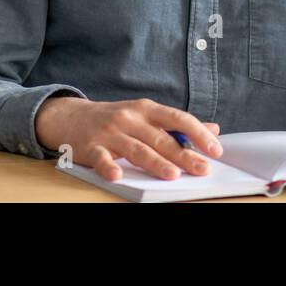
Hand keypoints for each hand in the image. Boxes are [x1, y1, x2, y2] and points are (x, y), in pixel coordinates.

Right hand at [35, 95, 222, 180]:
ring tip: (172, 175)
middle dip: (183, 154)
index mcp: (147, 109)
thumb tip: (213, 129)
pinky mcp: (91, 147)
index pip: (178, 119)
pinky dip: (109, 167)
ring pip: (136, 149)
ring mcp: (110, 132)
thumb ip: (177, 124)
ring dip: (155, 162)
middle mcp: (130, 118)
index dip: (198, 133)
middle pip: (160, 138)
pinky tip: (118, 176)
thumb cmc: (116, 118)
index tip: (215, 149)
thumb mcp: (146, 114)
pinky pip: (101, 158)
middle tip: (202, 168)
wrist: (71, 116)